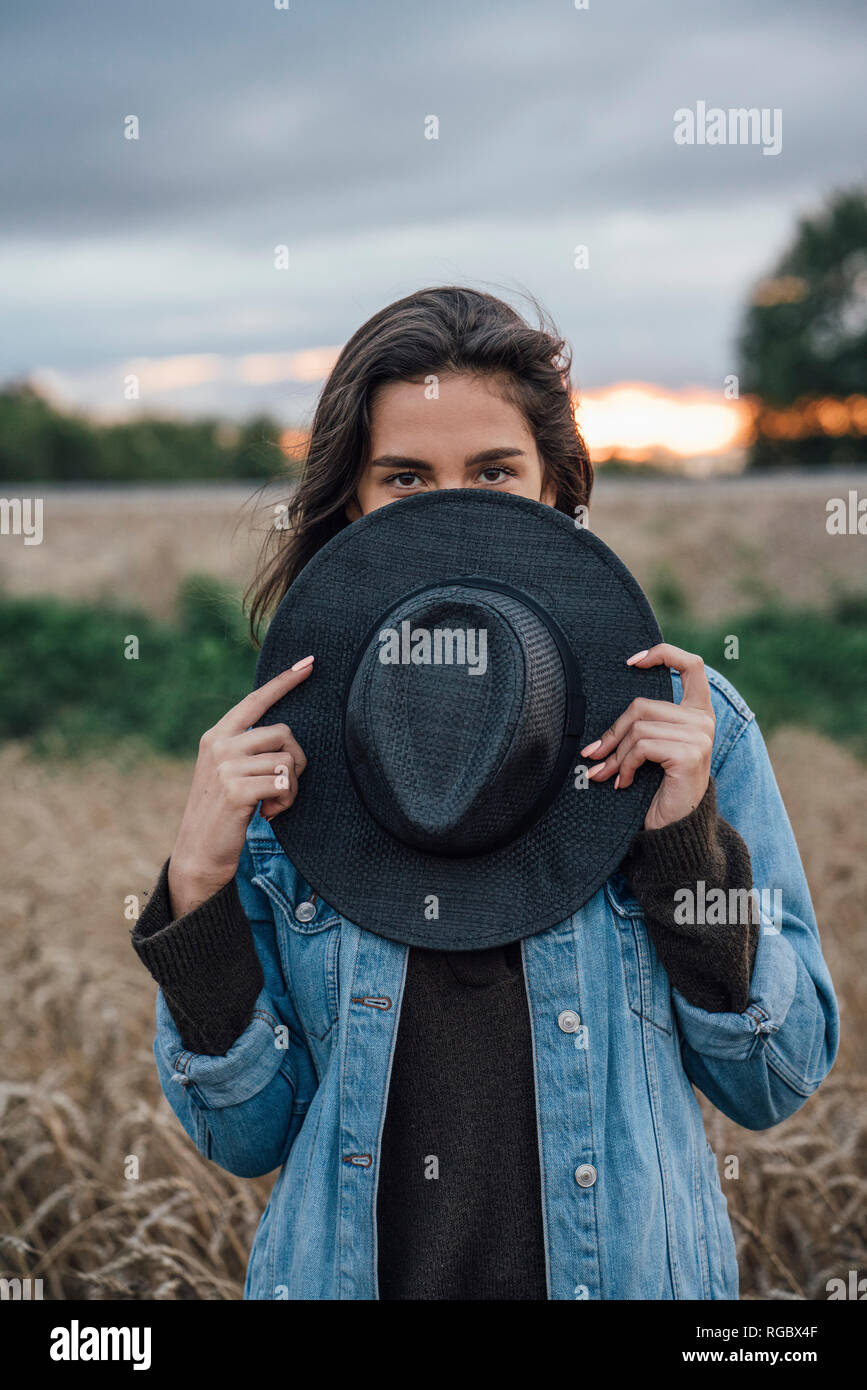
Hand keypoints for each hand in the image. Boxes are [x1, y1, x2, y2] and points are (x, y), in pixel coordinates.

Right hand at [167, 657, 313, 915]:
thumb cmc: (222, 814)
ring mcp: (225, 766)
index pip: (256, 700)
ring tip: (272, 804)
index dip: (285, 681)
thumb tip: (284, 735)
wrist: (198, 855)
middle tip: (282, 788)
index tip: (311, 662)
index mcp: (217, 736)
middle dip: (296, 762)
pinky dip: (286, 802)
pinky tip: (270, 814)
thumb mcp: (227, 773)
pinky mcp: (236, 790)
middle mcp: (219, 745)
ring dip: (291, 788)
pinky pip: (283, 783)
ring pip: (287, 761)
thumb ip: (247, 749)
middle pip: (283, 733)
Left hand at [580, 643, 713, 830]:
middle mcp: (703, 721)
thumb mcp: (650, 749)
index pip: (692, 665)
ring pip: (638, 727)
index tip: (631, 661)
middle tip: (594, 756)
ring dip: (615, 755)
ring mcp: (700, 736)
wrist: (676, 828)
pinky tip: (623, 783)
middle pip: (642, 706)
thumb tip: (598, 725)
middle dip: (613, 733)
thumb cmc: (659, 788)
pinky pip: (642, 747)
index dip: (662, 654)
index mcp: (698, 712)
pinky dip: (624, 765)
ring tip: (608, 774)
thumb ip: (642, 724)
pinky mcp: (690, 754)